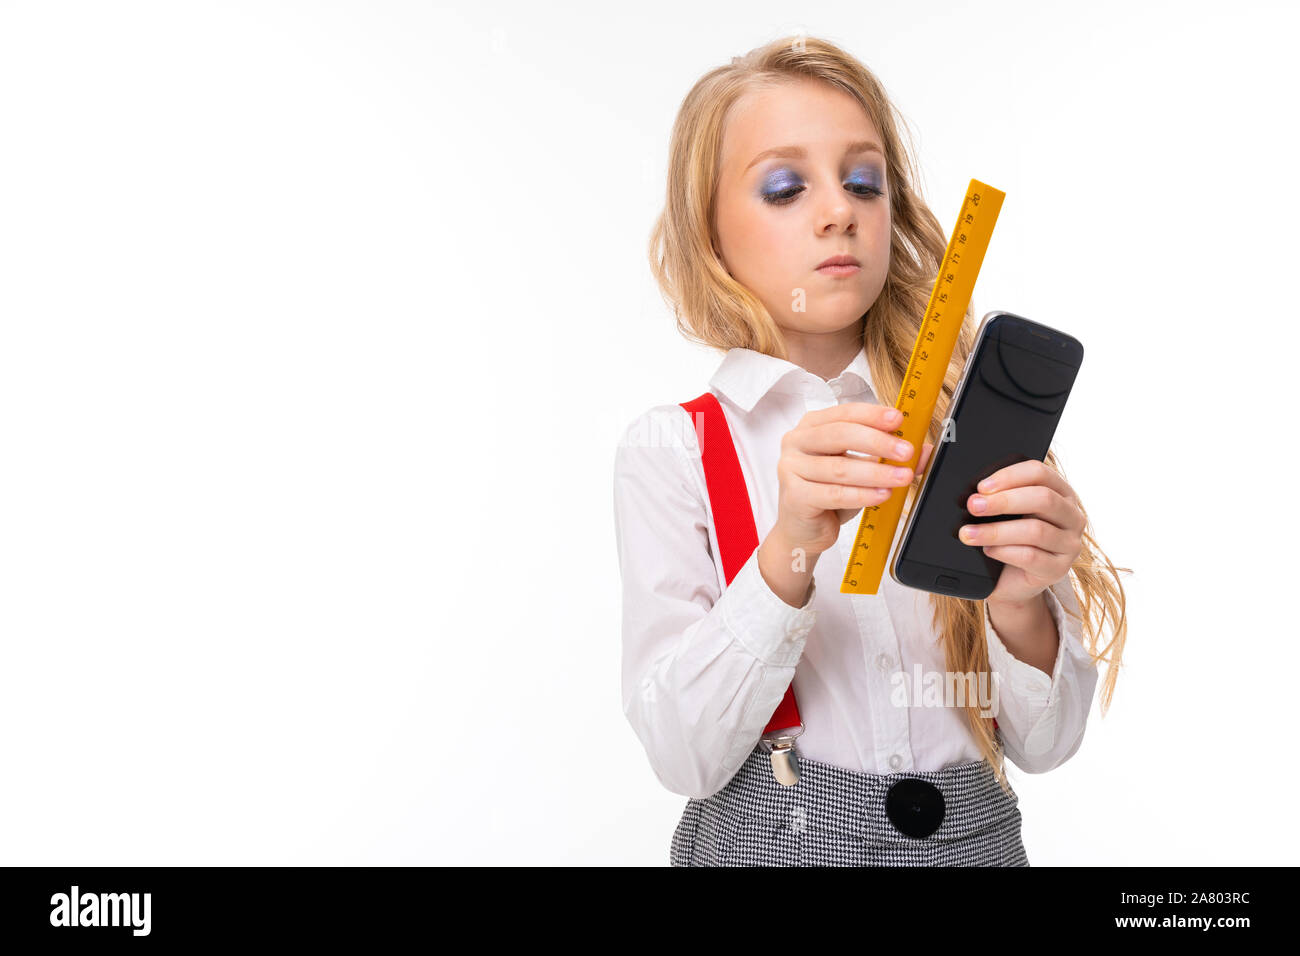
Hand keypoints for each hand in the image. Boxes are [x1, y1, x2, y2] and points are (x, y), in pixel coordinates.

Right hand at [772, 403, 932, 556]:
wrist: (802, 532)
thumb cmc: (828, 495)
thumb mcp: (861, 471)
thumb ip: (888, 458)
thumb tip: (923, 450)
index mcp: (811, 426)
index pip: (844, 413)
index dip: (873, 415)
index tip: (899, 420)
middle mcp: (797, 442)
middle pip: (840, 435)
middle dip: (878, 442)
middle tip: (905, 451)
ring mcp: (791, 468)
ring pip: (840, 467)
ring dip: (876, 472)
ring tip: (902, 477)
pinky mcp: (794, 495)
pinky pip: (834, 493)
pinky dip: (862, 494)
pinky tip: (882, 494)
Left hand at [958, 460, 1083, 606]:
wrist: (1012, 580)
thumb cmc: (1009, 538)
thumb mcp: (1008, 513)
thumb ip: (1001, 497)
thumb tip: (978, 493)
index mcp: (1061, 492)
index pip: (1040, 473)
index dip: (1009, 476)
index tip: (982, 487)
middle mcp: (1072, 516)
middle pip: (1043, 499)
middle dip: (1003, 501)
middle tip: (974, 506)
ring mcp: (1069, 544)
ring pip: (1035, 530)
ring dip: (996, 531)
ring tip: (969, 533)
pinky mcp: (1058, 569)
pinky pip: (1031, 557)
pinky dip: (1004, 552)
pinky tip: (988, 550)